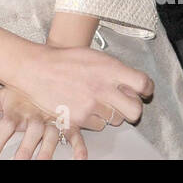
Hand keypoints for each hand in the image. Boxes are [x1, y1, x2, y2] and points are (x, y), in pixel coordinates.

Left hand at [0, 86, 87, 159]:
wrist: (49, 68)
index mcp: (17, 110)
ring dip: (46, 151)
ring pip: (50, 137)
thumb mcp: (1, 95)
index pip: (4, 127)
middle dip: (24, 150)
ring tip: (41, 162)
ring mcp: (52, 119)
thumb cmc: (23, 86)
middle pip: (29, 134)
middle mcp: (35, 116)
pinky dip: (79, 147)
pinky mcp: (67, 121)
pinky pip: (75, 135)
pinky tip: (79, 157)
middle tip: (18, 161)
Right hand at [12, 43, 151, 131]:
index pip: (143, 84)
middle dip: (132, 108)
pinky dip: (94, 120)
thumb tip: (130, 83)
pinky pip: (98, 126)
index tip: (143, 90)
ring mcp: (91, 106)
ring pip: (116, 120)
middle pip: (135, 110)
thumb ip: (114, 70)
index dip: (146, 89)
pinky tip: (85, 107)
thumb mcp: (93, 56)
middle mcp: (103, 88)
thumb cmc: (63, 60)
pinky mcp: (79, 119)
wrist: (35, 70)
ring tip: (97, 102)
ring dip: (111, 114)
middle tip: (125, 104)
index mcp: (109, 69)